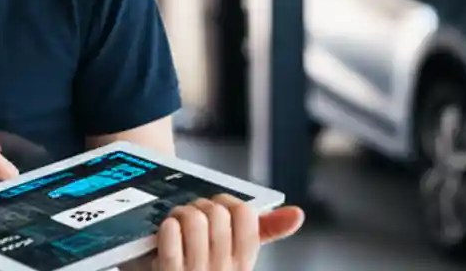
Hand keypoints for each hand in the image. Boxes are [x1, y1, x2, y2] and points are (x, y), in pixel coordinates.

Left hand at [152, 194, 303, 270]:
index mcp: (242, 263)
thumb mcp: (231, 250)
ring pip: (195, 222)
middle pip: (218, 215)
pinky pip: (171, 245)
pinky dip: (168, 229)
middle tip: (190, 213)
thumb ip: (264, 230)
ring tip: (175, 221)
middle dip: (200, 205)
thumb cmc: (198, 259)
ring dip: (180, 213)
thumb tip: (298, 214)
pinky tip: (167, 229)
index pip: (247, 217)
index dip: (228, 203)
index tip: (217, 207)